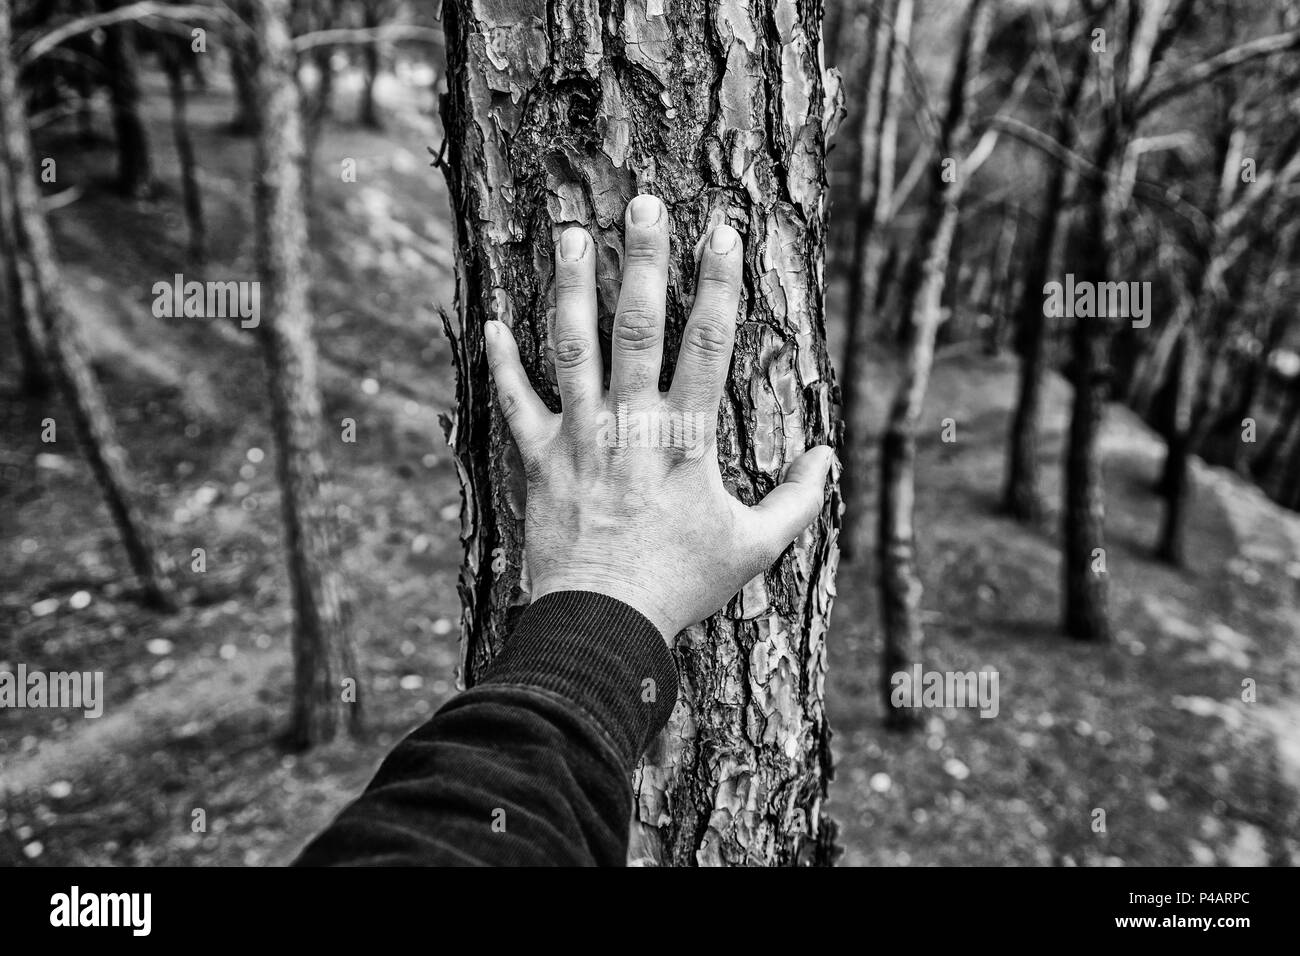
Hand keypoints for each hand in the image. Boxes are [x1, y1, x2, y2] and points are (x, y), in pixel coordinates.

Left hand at [484, 194, 833, 640]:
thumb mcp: (754, 548)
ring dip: (572, 288)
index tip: (724, 231)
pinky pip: (517, 403)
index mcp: (686, 437)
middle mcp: (631, 423)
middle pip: (638, 326)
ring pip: (574, 348)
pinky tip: (489, 322)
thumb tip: (828, 458)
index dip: (719, 284)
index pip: (709, 344)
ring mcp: (581, 437)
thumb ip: (798, 501)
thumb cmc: (681, 585)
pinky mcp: (540, 459)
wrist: (603, 622)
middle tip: (644, 203)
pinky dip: (502, 364)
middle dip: (644, 259)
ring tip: (570, 234)